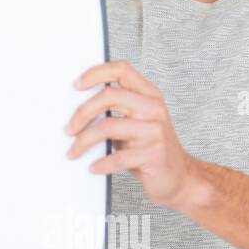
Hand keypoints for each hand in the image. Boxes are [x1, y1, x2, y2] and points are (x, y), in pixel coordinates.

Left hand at [64, 60, 194, 208]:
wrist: (180, 177)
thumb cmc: (150, 149)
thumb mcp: (137, 123)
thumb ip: (116, 111)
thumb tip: (77, 111)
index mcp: (149, 95)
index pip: (121, 70)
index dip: (95, 73)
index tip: (75, 85)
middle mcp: (154, 108)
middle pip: (109, 96)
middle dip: (82, 113)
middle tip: (69, 129)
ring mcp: (155, 131)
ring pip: (108, 127)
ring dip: (84, 141)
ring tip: (74, 152)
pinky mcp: (153, 155)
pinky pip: (118, 157)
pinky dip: (101, 164)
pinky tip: (94, 167)